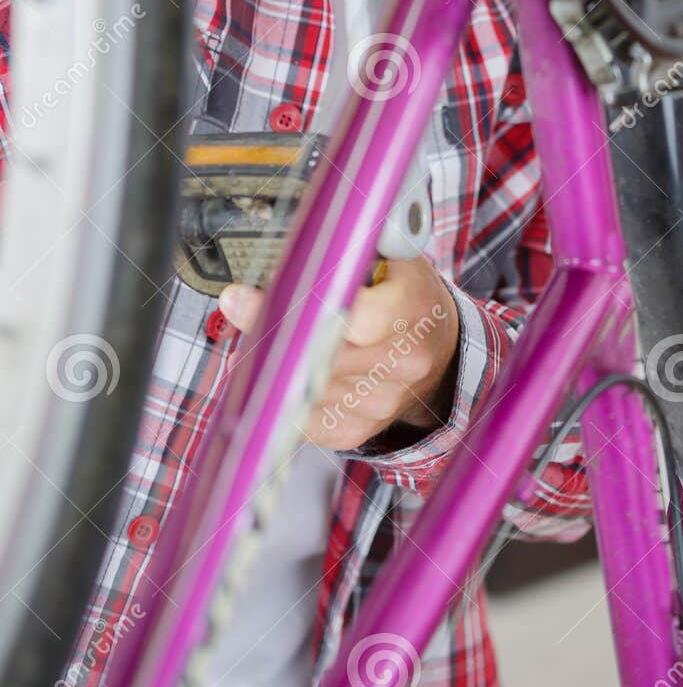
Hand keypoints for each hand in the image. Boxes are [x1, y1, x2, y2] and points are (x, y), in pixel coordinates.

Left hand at [217, 256, 460, 451]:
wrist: (440, 351)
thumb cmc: (410, 297)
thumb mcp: (393, 258)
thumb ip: (346, 256)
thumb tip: (289, 261)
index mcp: (412, 311)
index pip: (352, 319)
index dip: (296, 309)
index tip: (246, 295)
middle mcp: (401, 364)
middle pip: (317, 355)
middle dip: (270, 332)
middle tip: (238, 306)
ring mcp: (379, 403)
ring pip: (302, 387)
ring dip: (268, 364)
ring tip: (254, 338)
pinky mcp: (357, 430)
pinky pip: (301, 418)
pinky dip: (279, 395)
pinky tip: (270, 373)